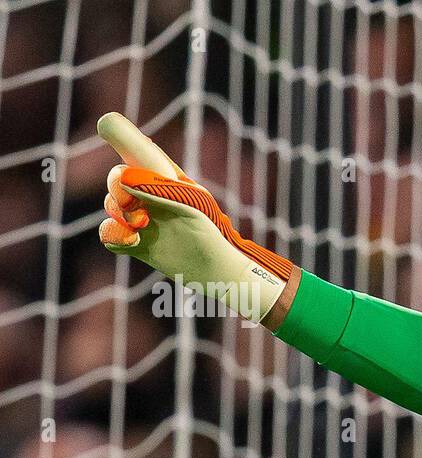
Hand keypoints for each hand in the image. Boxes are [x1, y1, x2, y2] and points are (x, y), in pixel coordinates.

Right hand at [97, 112, 292, 322]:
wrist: (216, 271)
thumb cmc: (211, 231)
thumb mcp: (188, 203)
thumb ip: (156, 187)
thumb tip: (123, 178)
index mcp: (165, 178)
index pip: (140, 151)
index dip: (123, 136)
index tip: (106, 123)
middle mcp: (150, 194)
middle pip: (116, 179)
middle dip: (115, 188)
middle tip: (129, 205)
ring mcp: (142, 218)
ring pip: (111, 207)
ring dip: (118, 216)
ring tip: (141, 227)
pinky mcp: (136, 242)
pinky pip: (109, 233)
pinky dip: (114, 235)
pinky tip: (132, 242)